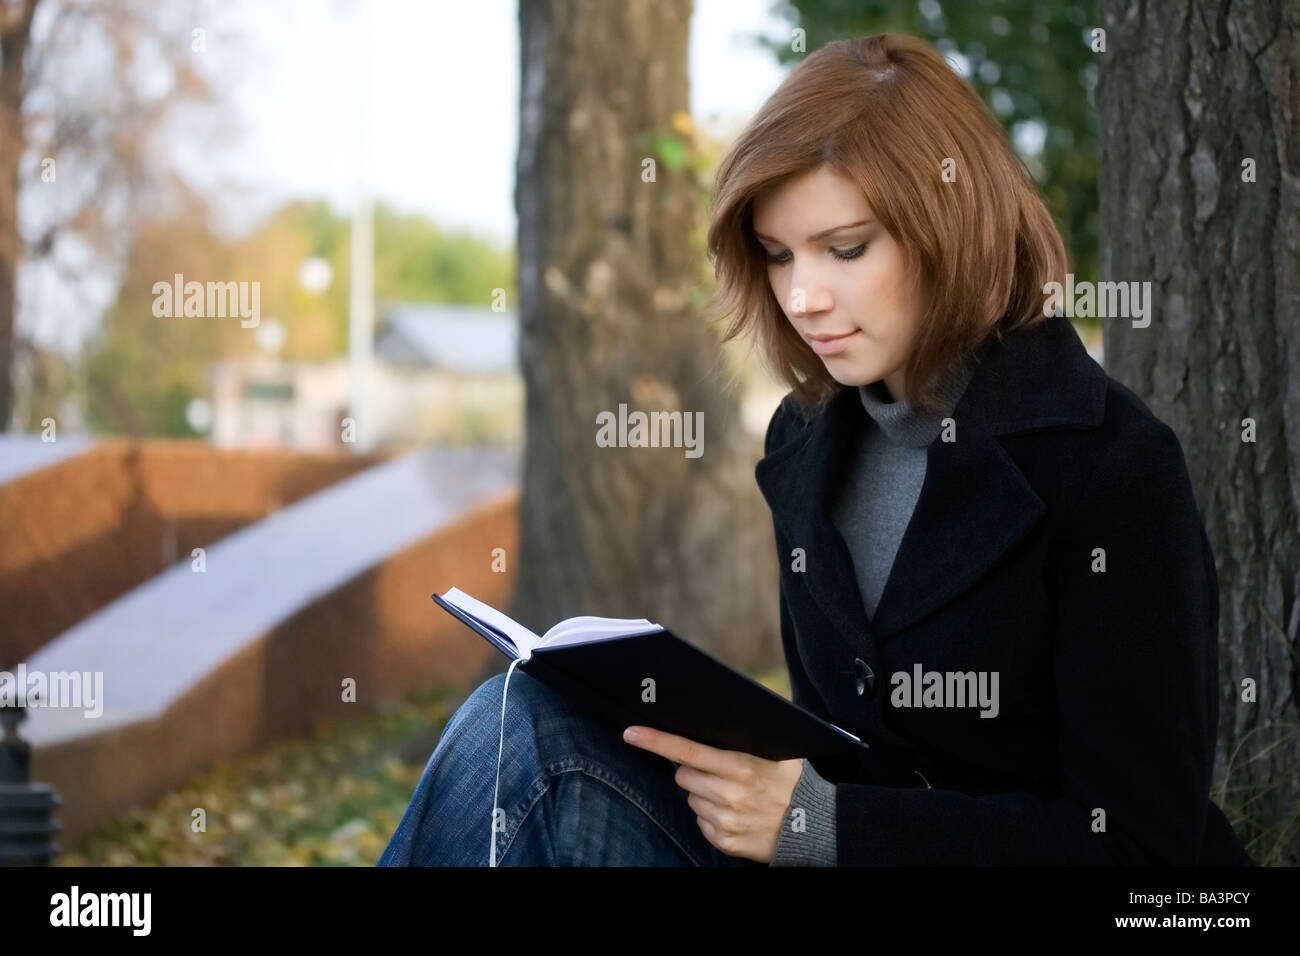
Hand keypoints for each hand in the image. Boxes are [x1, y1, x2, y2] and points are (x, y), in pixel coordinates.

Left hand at [622, 725, 804, 862]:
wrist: (815, 827)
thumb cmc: (794, 783)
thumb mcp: (778, 752)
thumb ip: (747, 737)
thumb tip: (721, 713)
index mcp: (740, 767)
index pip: (687, 751)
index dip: (656, 741)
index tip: (631, 733)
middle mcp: (729, 795)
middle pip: (683, 776)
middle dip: (694, 771)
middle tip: (719, 771)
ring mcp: (725, 821)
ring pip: (691, 799)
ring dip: (704, 795)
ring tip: (735, 796)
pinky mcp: (725, 842)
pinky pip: (701, 822)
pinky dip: (712, 817)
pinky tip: (736, 814)